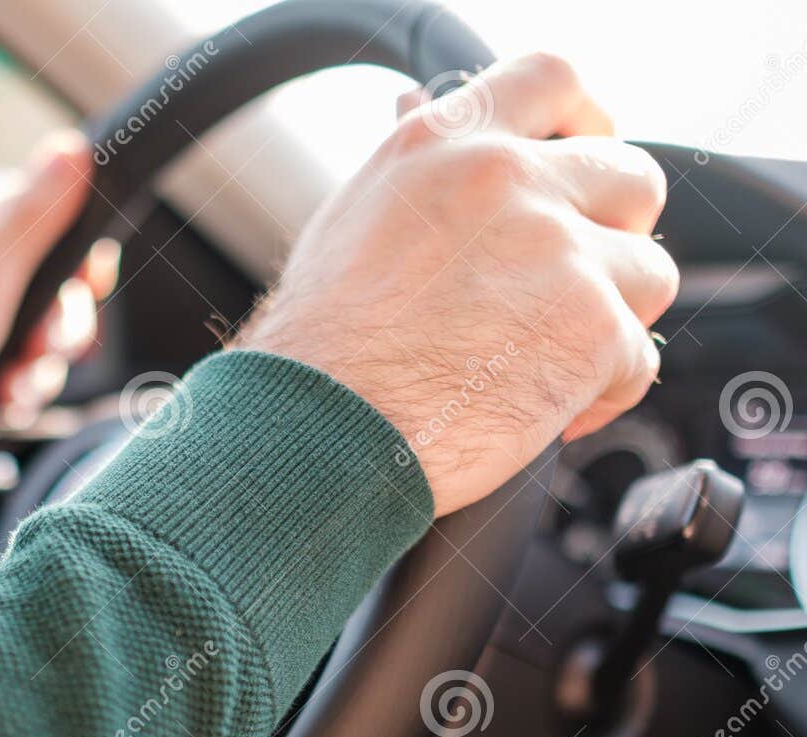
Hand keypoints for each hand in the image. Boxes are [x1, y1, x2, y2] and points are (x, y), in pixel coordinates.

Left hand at [0, 131, 96, 473]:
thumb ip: (33, 216)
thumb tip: (74, 146)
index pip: (59, 218)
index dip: (83, 256)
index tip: (89, 286)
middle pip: (60, 286)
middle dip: (62, 327)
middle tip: (45, 348)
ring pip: (43, 335)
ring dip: (41, 369)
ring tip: (18, 390)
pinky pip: (19, 368)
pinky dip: (20, 389)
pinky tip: (8, 403)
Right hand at [233, 52, 677, 516]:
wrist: (314, 433)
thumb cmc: (316, 351)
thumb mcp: (352, 226)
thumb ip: (423, 181)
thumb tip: (451, 138)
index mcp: (443, 144)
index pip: (550, 78)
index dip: (586, 116)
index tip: (589, 146)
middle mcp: (506, 181)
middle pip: (629, 176)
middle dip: (618, 232)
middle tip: (581, 278)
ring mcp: (557, 252)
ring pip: (648, 272)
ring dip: (612, 319)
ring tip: (552, 361)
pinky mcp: (590, 329)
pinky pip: (638, 359)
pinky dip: (604, 394)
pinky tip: (547, 413)